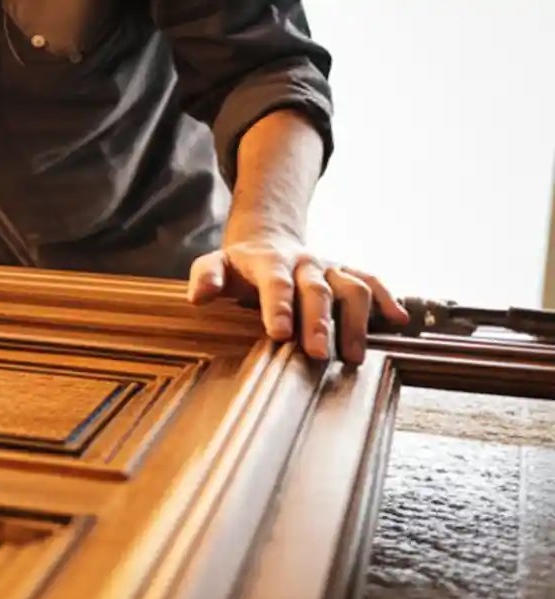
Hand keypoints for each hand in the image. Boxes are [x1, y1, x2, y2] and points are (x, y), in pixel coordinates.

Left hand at [186, 234, 409, 364]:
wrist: (267, 240)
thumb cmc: (239, 266)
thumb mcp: (214, 265)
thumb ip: (206, 277)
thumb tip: (199, 296)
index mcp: (270, 262)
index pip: (275, 283)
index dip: (278, 306)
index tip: (279, 334)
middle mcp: (305, 263)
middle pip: (317, 290)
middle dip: (320, 322)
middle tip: (319, 355)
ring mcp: (330, 267)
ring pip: (352, 288)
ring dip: (356, 322)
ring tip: (354, 357)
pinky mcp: (347, 274)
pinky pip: (372, 282)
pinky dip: (388, 299)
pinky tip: (399, 321)